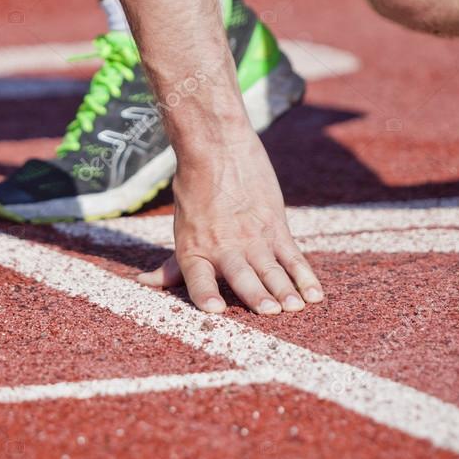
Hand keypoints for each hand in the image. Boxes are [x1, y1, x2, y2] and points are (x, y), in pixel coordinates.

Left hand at [139, 134, 323, 313]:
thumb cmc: (194, 190)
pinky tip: (314, 294)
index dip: (206, 295)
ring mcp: (253, 237)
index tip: (215, 309)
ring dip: (284, 289)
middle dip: (256, 295)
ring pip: (271, 269)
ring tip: (293, 307)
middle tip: (270, 311)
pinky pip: (292, 257)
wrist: (217, 147)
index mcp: (194, 250)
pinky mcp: (275, 226)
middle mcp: (224, 247)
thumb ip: (172, 265)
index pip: (198, 279)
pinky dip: (304, 276)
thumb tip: (145, 284)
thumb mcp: (182, 230)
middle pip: (242, 277)